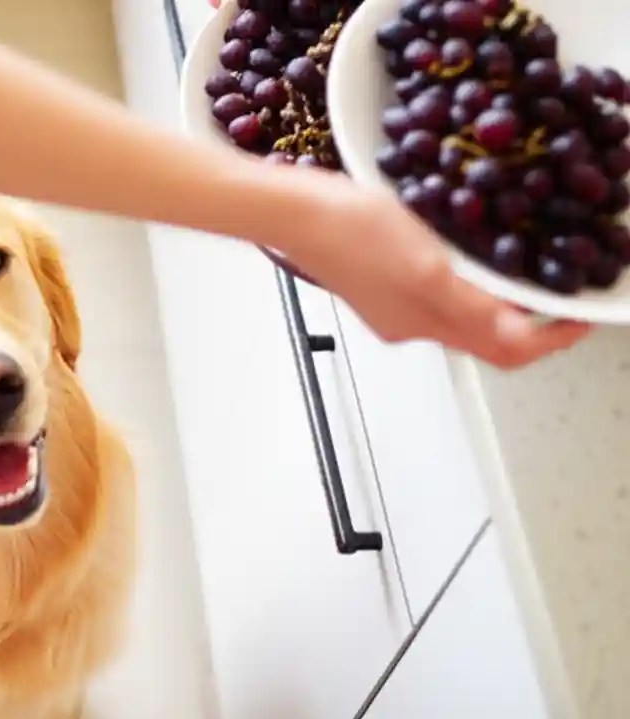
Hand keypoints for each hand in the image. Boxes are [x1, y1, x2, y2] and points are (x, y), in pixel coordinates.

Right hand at [276, 173, 588, 368]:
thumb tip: (522, 336)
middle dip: (531, 322)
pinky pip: (437, 292)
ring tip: (525, 266)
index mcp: (424, 324)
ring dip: (499, 300)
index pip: (507, 350)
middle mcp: (411, 323)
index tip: (583, 316)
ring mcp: (392, 304)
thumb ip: (473, 305)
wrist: (291, 211)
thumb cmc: (350, 231)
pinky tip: (465, 249)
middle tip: (562, 290)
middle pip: (488, 339)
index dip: (553, 338)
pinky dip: (466, 281)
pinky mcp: (379, 281)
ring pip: (463, 316)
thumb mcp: (425, 265)